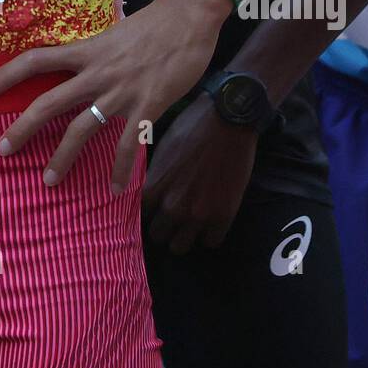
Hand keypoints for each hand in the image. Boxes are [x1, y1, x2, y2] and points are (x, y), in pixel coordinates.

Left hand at [0, 0, 228, 191]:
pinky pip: (127, 145)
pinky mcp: (147, 105)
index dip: (6, 74)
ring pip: (81, 129)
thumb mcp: (116, 34)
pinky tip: (116, 188)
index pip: (36, 60)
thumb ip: (99, 54)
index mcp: (87, 50)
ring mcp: (121, 91)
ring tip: (50, 181)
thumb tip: (85, 67)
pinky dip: (120, 169)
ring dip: (63, 158)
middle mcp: (97, 72)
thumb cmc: (156, 22)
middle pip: (48, 102)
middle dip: (22, 129)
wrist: (190, 15)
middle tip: (2, 150)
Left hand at [143, 94, 257, 253]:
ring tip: (188, 224)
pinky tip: (209, 221)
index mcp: (156, 186)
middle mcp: (173, 205)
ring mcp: (199, 214)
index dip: (144, 211)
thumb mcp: (162, 148)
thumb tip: (145, 188)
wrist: (228, 121)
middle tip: (169, 217)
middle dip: (162, 226)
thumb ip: (154, 174)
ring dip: (182, 236)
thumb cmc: (192, 127)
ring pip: (180, 246)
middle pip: (157, 235)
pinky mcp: (223, 216)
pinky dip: (208, 234)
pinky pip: (211, 242)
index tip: (150, 209)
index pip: (138, 215)